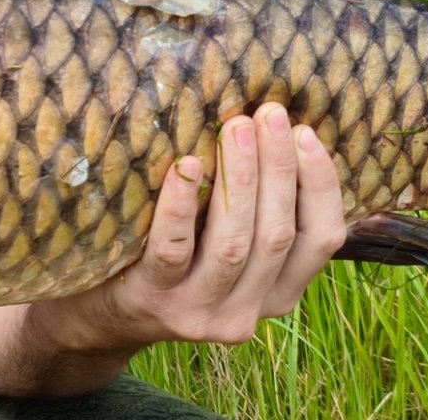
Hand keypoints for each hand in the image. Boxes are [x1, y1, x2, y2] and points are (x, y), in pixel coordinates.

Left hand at [80, 102, 347, 347]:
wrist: (107, 314)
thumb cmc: (179, 260)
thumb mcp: (230, 248)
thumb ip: (260, 214)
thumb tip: (285, 133)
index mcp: (279, 293)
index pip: (321, 239)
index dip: (320, 184)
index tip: (305, 132)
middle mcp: (247, 311)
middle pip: (277, 234)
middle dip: (277, 168)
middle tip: (269, 114)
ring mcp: (200, 310)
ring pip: (233, 243)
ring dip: (239, 180)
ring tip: (236, 128)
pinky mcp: (154, 298)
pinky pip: (173, 249)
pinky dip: (180, 205)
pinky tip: (185, 166)